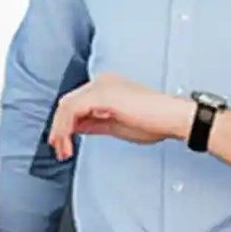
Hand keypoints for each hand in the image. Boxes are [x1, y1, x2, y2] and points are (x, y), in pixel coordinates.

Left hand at [46, 72, 192, 160]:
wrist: (171, 117)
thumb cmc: (153, 122)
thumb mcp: (115, 124)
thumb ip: (94, 123)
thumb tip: (75, 128)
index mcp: (106, 86)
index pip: (77, 103)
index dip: (65, 124)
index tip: (63, 143)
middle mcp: (101, 82)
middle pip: (68, 102)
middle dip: (59, 128)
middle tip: (59, 149)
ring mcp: (100, 86)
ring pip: (66, 106)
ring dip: (60, 130)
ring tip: (63, 150)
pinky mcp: (101, 95)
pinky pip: (73, 110)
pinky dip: (66, 127)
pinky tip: (67, 141)